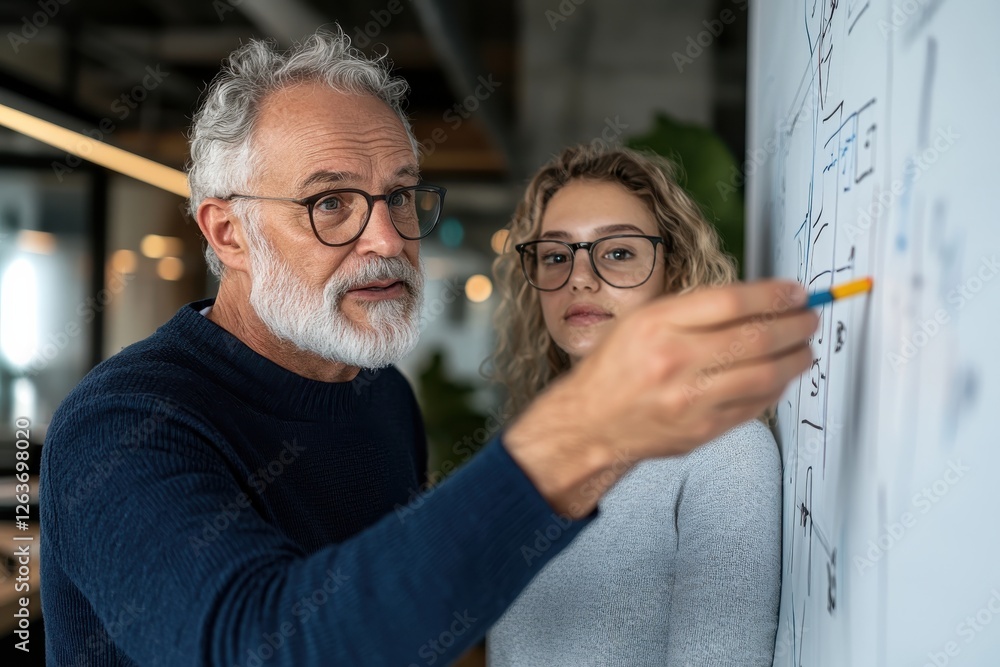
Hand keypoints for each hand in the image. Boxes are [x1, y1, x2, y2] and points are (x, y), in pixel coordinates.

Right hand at [504, 279, 817, 516]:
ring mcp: (690, 400)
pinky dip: (776, 387)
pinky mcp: (702, 430)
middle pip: (756, 337)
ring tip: (804, 347)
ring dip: (796, 357)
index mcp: (657, 325)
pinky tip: (780, 375)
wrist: (590, 422)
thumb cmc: (615, 368)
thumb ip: (694, 309)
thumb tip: (758, 300)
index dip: (773, 295)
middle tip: (809, 317)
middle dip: (795, 324)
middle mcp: (673, 361)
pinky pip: (756, 406)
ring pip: (765, 375)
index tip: (793, 291)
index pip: (731, 302)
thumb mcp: (642, 320)